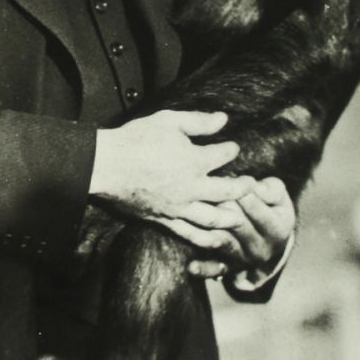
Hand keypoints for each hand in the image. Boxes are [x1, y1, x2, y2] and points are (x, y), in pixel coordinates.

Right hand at [90, 111, 257, 234]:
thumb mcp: (169, 121)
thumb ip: (198, 121)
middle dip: (243, 188)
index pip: (223, 155)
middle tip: (251, 185)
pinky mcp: (164, 220)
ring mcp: (179, 207)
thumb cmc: (136, 140)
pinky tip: (214, 241)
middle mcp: (192, 188)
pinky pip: (189, 234)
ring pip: (213, 219)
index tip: (234, 147)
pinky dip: (205, 239)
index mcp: (195, 161)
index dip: (231, 149)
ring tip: (239, 219)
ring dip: (230, 219)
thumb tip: (223, 119)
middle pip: (227, 192)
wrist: (107, 166)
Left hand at [186, 176, 295, 279]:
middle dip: (219, 205)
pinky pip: (215, 270)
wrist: (270, 243)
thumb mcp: (278, 198)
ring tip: (185, 218)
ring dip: (204, 231)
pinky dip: (203, 269)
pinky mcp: (229, 269)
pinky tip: (191, 267)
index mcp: (277, 230)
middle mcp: (261, 249)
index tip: (226, 178)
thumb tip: (252, 185)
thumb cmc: (271, 210)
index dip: (241, 192)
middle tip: (201, 190)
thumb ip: (270, 189)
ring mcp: (244, 260)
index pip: (257, 209)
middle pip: (237, 224)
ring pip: (222, 242)